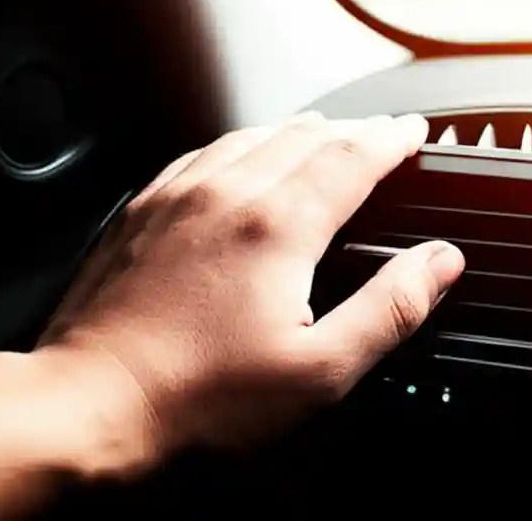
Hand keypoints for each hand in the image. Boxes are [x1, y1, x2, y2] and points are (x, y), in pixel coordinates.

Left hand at [36, 113, 464, 469]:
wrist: (92, 401)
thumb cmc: (196, 396)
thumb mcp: (317, 370)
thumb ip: (389, 309)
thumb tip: (439, 263)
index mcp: (277, 226)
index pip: (351, 157)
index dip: (391, 138)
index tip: (414, 130)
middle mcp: (226, 194)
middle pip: (305, 136)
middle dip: (352, 130)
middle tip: (381, 133)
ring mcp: (178, 196)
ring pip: (252, 135)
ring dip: (298, 129)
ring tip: (324, 134)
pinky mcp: (142, 209)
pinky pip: (204, 152)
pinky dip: (242, 142)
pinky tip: (243, 154)